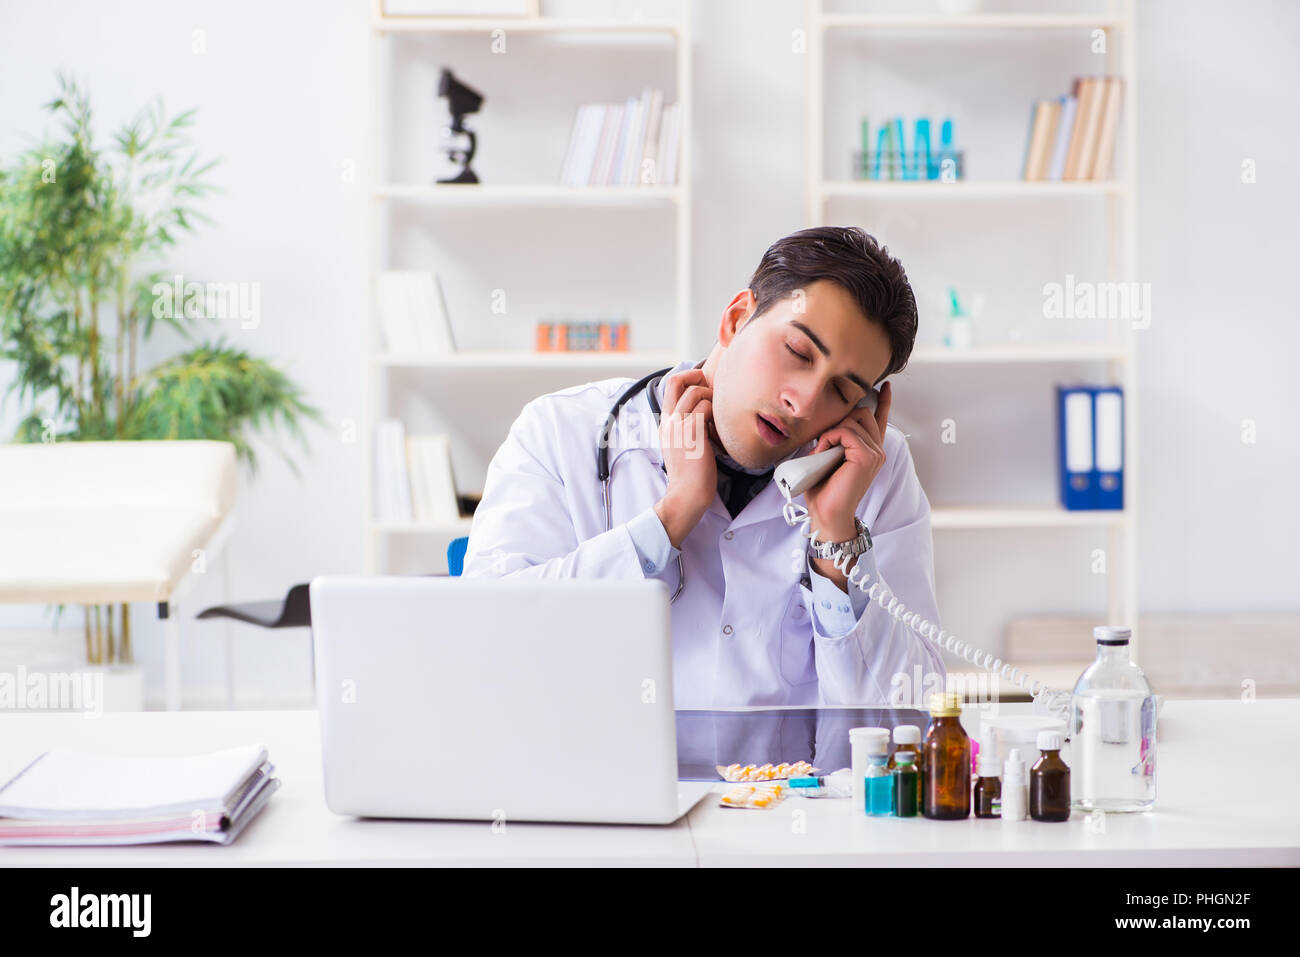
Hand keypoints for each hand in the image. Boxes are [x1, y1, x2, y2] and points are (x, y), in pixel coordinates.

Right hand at [654, 368, 716, 546]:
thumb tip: (705, 412)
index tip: (702, 384)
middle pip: (676, 380)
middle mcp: (669, 421)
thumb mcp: (682, 446)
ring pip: (696, 392)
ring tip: (718, 413)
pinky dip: (716, 411)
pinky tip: (719, 426)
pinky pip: (706, 407)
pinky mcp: (692, 432)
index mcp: (665, 423)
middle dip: (697, 376)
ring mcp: (679, 425)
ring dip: (711, 397)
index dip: (687, 377)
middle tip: (711, 388)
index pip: (669, 385)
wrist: (687, 494)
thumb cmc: (691, 475)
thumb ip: (687, 427)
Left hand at [803, 380, 891, 544]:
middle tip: (824, 442)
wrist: (826, 512)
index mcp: (869, 450)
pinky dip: (829, 438)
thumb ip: (835, 439)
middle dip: (839, 421)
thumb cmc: (823, 488)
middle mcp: (876, 450)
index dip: (884, 402)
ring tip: (822, 452)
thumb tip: (828, 424)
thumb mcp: (828, 457)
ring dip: (830, 433)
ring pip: (852, 421)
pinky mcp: (867, 456)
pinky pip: (846, 431)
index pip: (880, 420)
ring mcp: (875, 452)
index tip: (886, 387)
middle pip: (862, 413)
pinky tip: (823, 452)